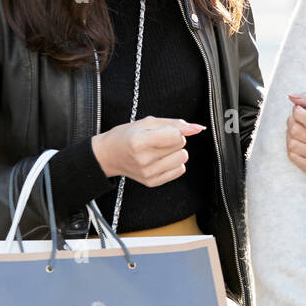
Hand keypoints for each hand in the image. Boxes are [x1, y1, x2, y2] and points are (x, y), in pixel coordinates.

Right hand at [91, 116, 205, 186]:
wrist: (109, 155)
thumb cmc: (126, 136)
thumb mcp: (148, 122)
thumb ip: (175, 124)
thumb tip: (197, 128)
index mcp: (139, 141)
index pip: (176, 136)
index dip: (173, 130)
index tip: (162, 131)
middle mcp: (143, 159)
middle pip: (180, 146)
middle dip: (173, 140)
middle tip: (156, 140)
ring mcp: (148, 173)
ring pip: (182, 158)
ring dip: (175, 152)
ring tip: (158, 150)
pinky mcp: (152, 182)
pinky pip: (180, 170)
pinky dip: (174, 163)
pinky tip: (160, 160)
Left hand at [285, 93, 305, 173]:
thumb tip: (291, 96)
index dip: (297, 112)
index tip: (299, 110)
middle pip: (295, 130)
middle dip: (292, 121)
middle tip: (297, 120)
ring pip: (291, 143)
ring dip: (290, 135)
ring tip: (299, 132)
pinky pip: (291, 155)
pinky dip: (292, 148)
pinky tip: (300, 143)